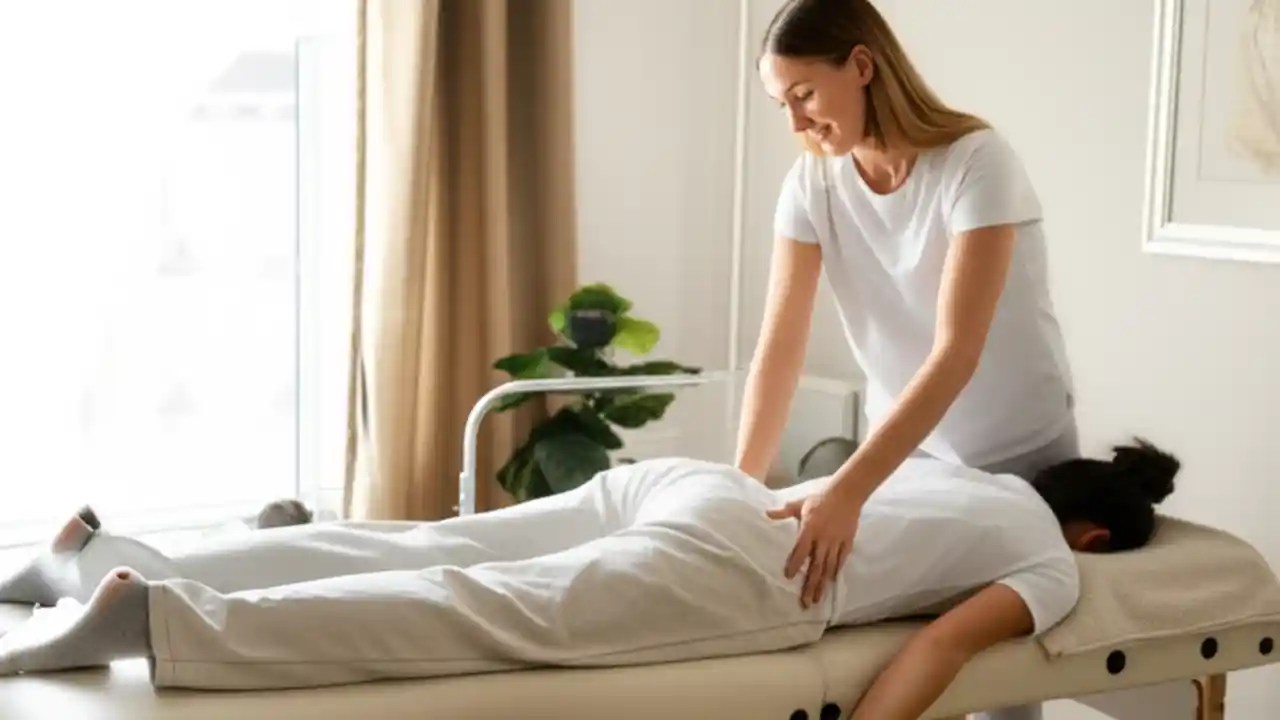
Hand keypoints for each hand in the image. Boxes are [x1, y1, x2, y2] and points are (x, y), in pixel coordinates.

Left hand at [766, 485, 862, 608]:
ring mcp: (836, 542)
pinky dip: (836, 571)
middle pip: (815, 566)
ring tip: (818, 599)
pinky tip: (832, 582)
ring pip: (828, 567)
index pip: (800, 550)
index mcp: (809, 529)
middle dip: (810, 585)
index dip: (795, 564)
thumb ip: (784, 512)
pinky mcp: (847, 542)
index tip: (789, 577)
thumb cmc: (820, 498)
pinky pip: (841, 559)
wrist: (846, 493)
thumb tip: (766, 513)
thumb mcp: (799, 503)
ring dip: (822, 584)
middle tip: (805, 603)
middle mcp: (823, 539)